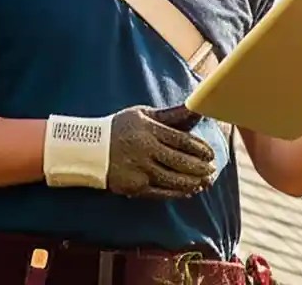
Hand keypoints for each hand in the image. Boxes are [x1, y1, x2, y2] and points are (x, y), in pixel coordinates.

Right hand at [43, 105, 216, 198]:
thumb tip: (195, 108)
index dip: (199, 149)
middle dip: (200, 167)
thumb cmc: (120, 128)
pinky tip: (188, 191)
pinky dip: (178, 193)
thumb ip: (171, 115)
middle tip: (212, 169)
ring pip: (174, 180)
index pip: (182, 140)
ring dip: (193, 182)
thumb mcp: (143, 115)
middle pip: (181, 162)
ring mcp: (140, 170)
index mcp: (149, 130)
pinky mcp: (134, 187)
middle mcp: (145, 150)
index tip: (210, 154)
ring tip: (204, 181)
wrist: (89, 149)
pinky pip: (162, 193)